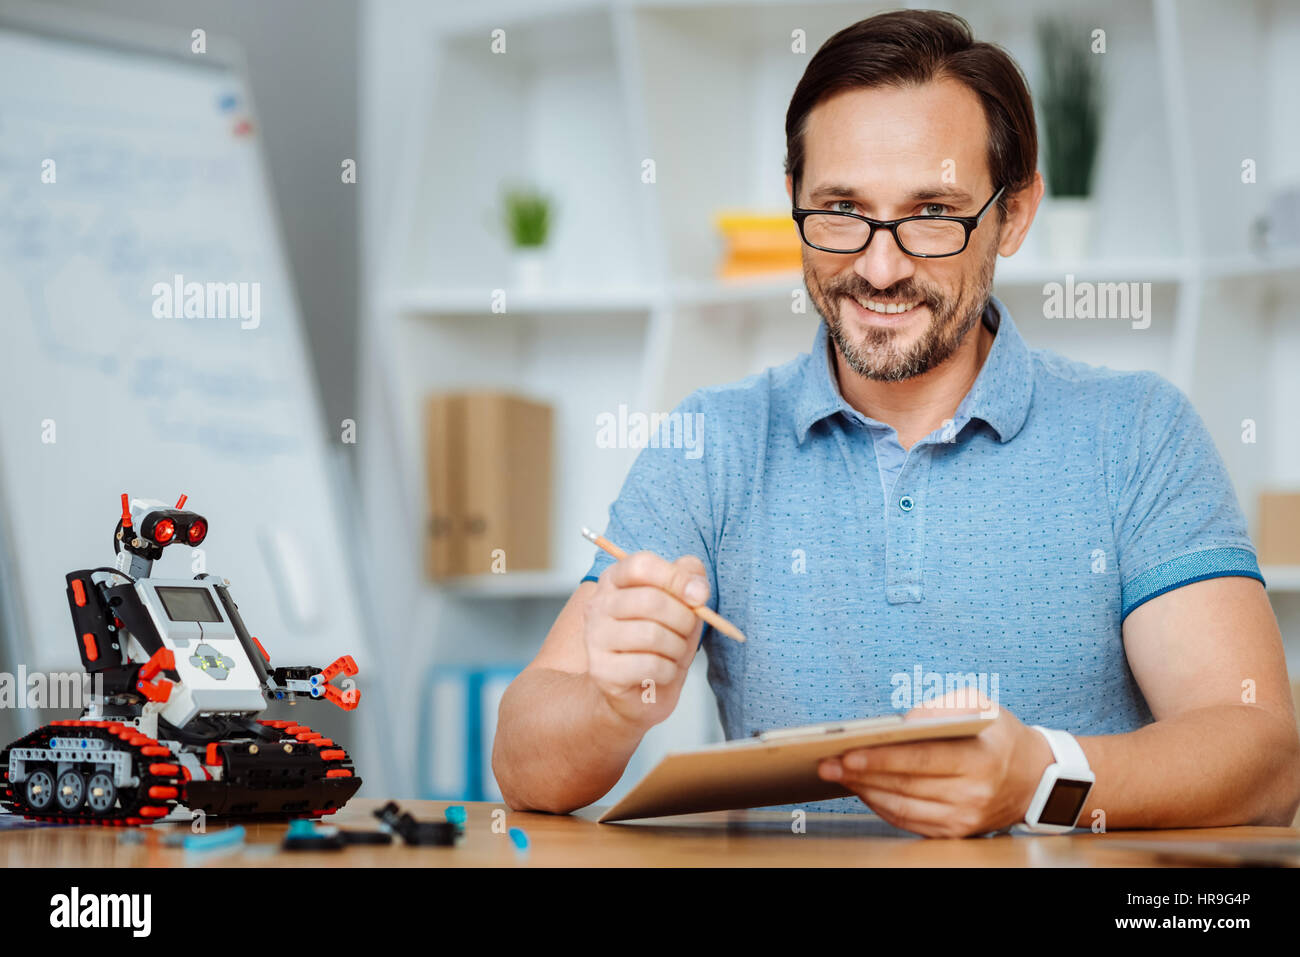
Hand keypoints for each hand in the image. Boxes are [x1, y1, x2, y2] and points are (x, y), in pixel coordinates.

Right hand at [584, 551, 707, 729]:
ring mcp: (595, 637)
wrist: (637, 690)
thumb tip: (696, 586)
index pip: (641, 565)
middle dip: (684, 619)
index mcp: (615, 580)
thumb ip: (688, 579)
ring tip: (672, 653)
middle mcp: (598, 605)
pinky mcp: (601, 670)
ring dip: (676, 648)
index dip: (676, 578)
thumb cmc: (660, 642)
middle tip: (685, 632)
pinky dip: (668, 671)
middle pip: (652, 600)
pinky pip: (650, 665)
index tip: (698, 596)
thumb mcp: (680, 604)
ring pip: (652, 635)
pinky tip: (661, 672)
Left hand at [816, 690, 1054, 837]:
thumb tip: (902, 724)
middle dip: (861, 774)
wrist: (1035, 778)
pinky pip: (909, 822)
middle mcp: (973, 794)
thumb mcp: (980, 705)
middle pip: (905, 786)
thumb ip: (941, 707)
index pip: (922, 760)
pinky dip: (880, 806)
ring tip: (837, 774)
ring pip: (902, 808)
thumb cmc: (998, 734)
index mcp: (981, 759)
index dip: (881, 758)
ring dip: (865, 791)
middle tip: (827, 763)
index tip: (848, 752)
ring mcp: (964, 819)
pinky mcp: (955, 833)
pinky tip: (862, 789)